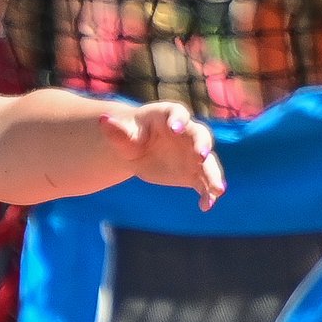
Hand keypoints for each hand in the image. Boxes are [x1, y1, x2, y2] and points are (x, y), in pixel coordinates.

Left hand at [102, 101, 225, 210]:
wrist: (140, 154)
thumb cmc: (132, 138)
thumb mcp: (122, 136)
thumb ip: (116, 130)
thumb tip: (103, 120)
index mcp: (170, 117)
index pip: (178, 114)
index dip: (178, 120)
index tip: (175, 128)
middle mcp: (188, 134)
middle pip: (201, 136)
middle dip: (203, 145)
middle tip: (202, 154)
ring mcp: (194, 154)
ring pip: (208, 163)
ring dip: (214, 175)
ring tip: (218, 189)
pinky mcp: (194, 173)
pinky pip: (204, 183)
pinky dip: (207, 194)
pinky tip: (205, 206)